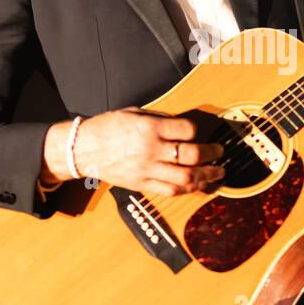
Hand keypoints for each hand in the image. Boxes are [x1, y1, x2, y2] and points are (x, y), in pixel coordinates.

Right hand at [44, 108, 223, 195]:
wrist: (82, 149)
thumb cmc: (106, 128)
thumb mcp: (133, 113)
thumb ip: (159, 119)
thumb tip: (181, 126)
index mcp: (149, 128)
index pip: (186, 130)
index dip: (197, 131)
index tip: (200, 132)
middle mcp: (151, 150)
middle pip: (191, 155)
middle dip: (212, 154)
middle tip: (220, 153)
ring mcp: (147, 170)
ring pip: (185, 177)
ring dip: (206, 176)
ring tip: (217, 173)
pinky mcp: (142, 185)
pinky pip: (170, 191)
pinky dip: (187, 189)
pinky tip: (197, 185)